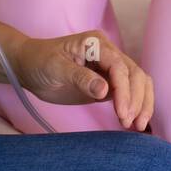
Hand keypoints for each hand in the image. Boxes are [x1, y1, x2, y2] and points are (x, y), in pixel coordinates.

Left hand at [15, 29, 153, 130]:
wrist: (29, 67)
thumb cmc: (39, 61)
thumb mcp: (55, 67)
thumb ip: (79, 77)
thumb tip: (105, 90)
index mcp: (96, 43)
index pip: (119, 66)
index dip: (125, 90)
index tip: (122, 113)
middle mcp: (108, 53)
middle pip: (135, 74)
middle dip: (137, 99)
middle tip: (130, 123)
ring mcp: (110, 69)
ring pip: (138, 83)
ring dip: (142, 103)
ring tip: (137, 126)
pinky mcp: (108, 84)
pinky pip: (130, 93)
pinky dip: (136, 107)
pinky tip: (135, 123)